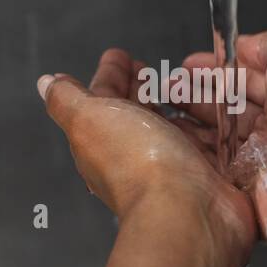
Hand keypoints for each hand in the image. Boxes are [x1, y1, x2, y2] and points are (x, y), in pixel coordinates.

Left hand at [38, 48, 255, 259]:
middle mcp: (137, 155)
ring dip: (182, 100)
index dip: (110, 75)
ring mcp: (175, 165)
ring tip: (189, 81)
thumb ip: (67, 99)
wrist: (187, 212)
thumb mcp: (88, 120)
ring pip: (176, 123)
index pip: (104, 99)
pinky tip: (220, 108)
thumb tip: (46, 83)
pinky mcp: (210, 172)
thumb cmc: (137, 164)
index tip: (120, 55)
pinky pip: (210, 139)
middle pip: (139, 112)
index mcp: (103, 141)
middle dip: (143, 86)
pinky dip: (213, 122)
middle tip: (152, 65)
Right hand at [180, 31, 266, 249]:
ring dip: (192, 119)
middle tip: (169, 85)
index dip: (218, 68)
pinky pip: (215, 167)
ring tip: (163, 106)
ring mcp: (264, 156)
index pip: (249, 77)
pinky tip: (173, 139)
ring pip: (220, 135)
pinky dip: (193, 153)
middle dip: (198, 92)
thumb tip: (247, 43)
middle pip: (231, 106)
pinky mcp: (249, 185)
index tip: (191, 64)